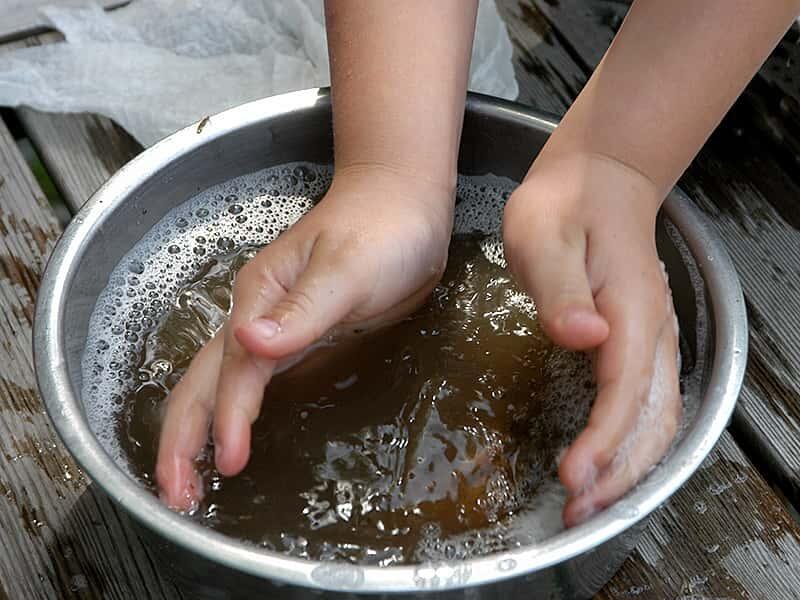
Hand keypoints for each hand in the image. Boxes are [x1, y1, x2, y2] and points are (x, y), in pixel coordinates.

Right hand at [156, 167, 454, 509]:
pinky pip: (257, 385)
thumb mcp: (346, 269)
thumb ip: (301, 311)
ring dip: (202, 434)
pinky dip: (235, 417)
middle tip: (178, 496)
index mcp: (260, 297)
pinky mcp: (300, 340)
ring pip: (225, 387)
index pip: (236, 369)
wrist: (404, 208)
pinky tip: (231, 441)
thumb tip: (247, 343)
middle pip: (206, 382)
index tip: (229, 463)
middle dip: (185, 439)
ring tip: (190, 484)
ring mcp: (276, 329)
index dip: (229, 418)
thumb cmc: (381, 230)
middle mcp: (257, 316)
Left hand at [502, 152, 680, 526]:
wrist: (600, 181)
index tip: (571, 475)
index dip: (602, 439)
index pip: (624, 390)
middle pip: (650, 420)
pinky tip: (604, 466)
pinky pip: (646, 407)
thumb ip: (560, 287)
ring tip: (588, 504)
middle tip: (575, 511)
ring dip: (627, 468)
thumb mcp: (545, 234)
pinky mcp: (639, 346)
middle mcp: (653, 334)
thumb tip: (584, 337)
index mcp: (631, 310)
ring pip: (656, 421)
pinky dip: (629, 445)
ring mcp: (652, 342)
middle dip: (618, 473)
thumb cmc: (566, 204)